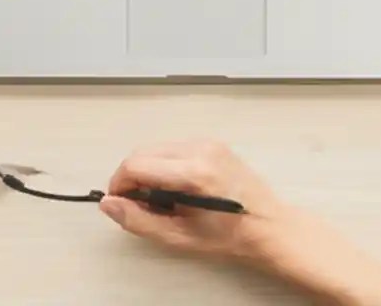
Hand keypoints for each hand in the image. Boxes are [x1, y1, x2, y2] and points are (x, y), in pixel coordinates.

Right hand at [100, 141, 380, 305]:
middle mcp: (201, 150)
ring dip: (149, 171)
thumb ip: (138, 220)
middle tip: (141, 206)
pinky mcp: (213, 144)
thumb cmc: (232, 236)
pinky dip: (166, 166)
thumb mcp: (179, 237)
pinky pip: (174, 148)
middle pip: (143, 152)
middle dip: (133, 178)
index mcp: (193, 173)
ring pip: (157, 149)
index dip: (120, 185)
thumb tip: (110, 205)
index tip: (121, 202)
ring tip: (164, 201)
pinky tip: (178, 190)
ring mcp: (209, 144)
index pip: (135, 165)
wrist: (270, 227)